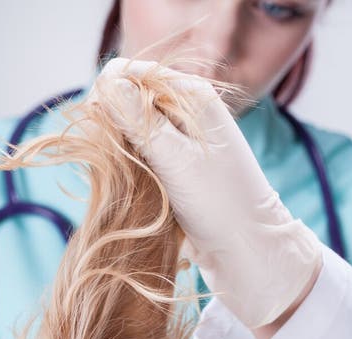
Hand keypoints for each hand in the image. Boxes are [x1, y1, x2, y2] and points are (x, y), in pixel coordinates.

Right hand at [93, 58, 321, 329]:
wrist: (249, 251)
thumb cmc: (221, 207)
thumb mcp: (177, 162)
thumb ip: (142, 123)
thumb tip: (107, 82)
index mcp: (192, 96)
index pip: (129, 74)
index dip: (107, 97)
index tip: (102, 132)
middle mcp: (186, 112)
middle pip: (127, 101)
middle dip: (110, 125)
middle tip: (115, 161)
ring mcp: (180, 140)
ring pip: (129, 131)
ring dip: (117, 151)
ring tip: (124, 177)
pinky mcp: (175, 168)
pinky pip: (138, 155)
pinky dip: (128, 168)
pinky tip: (129, 187)